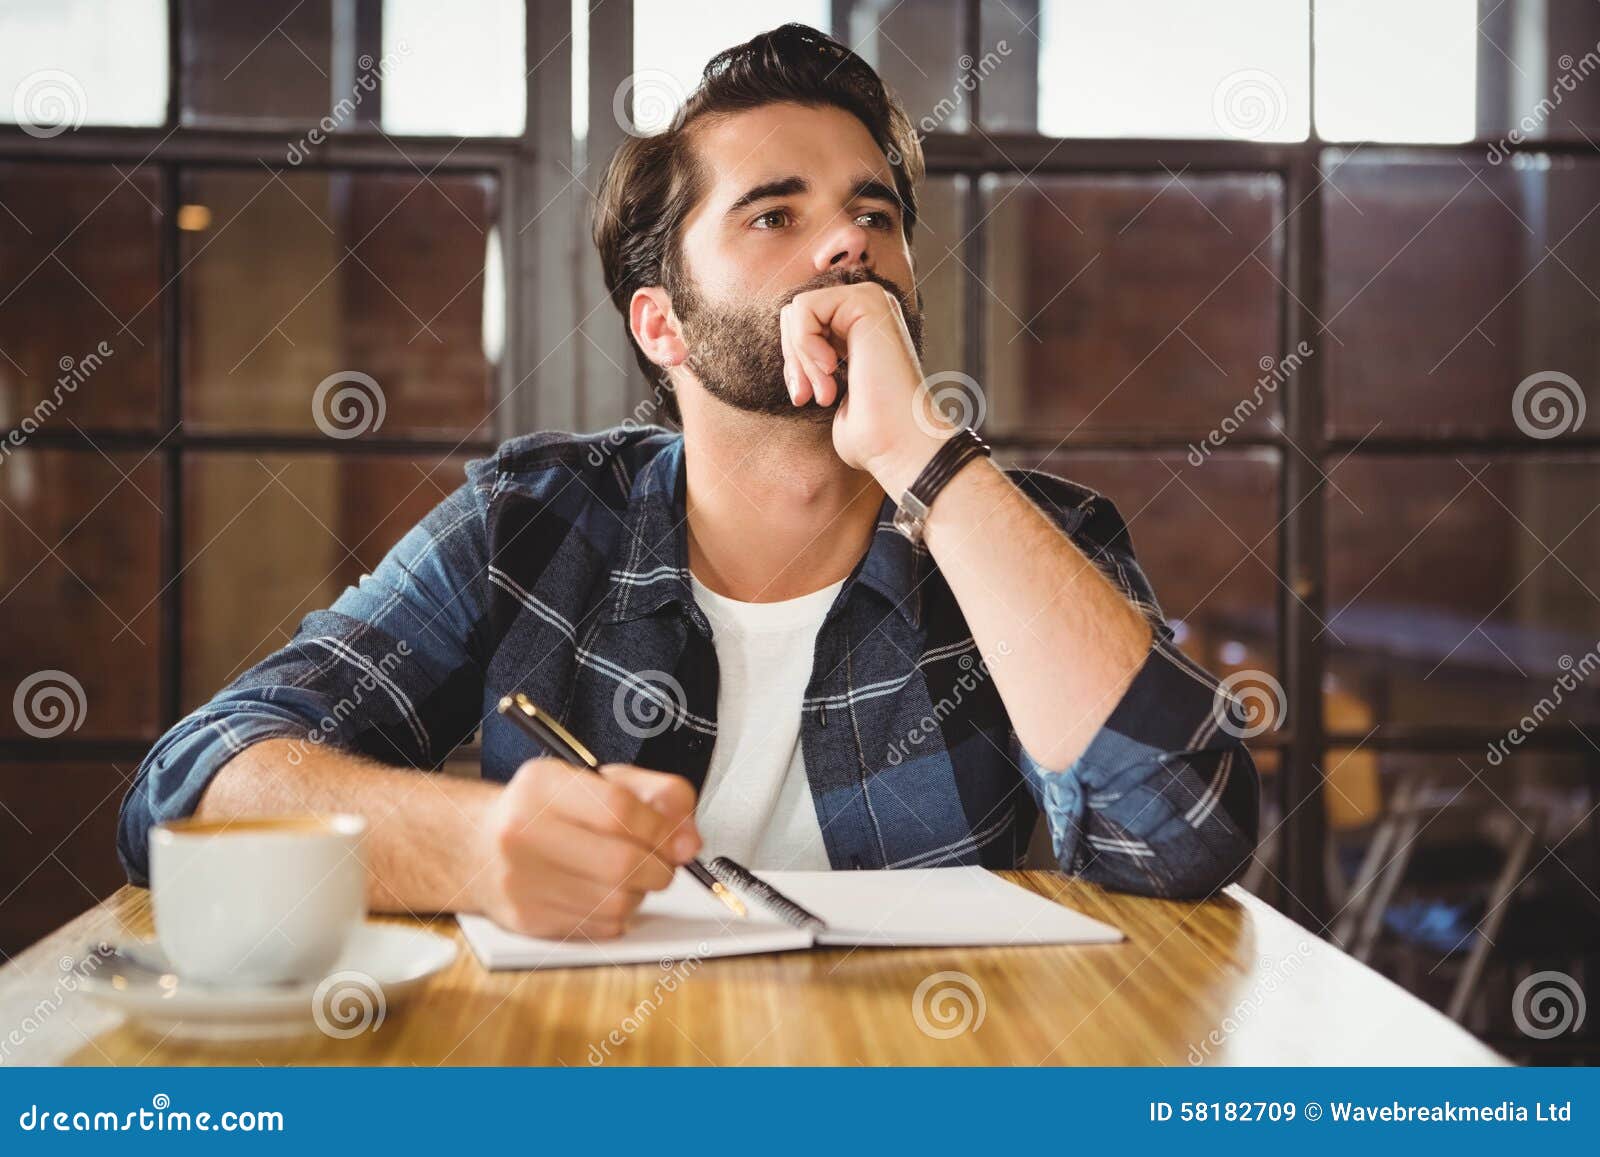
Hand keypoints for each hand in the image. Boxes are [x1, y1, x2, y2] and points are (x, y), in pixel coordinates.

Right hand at [469, 758, 700, 938]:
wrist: (480, 847)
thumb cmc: (548, 811)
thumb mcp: (599, 782)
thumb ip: (656, 796)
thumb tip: (689, 839)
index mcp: (542, 786)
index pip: (619, 810)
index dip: (663, 829)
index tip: (680, 840)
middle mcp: (522, 831)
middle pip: (621, 862)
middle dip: (660, 868)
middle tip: (663, 863)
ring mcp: (520, 880)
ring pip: (616, 901)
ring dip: (640, 893)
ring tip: (628, 876)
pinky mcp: (526, 919)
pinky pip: (600, 927)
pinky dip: (617, 914)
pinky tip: (603, 893)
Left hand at [779, 281, 954, 496]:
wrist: (897, 442)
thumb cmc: (870, 432)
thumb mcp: (827, 390)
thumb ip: (810, 363)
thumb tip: (789, 351)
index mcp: (860, 327)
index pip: (798, 325)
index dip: (792, 363)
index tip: (805, 398)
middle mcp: (868, 309)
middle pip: (793, 315)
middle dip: (793, 361)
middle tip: (810, 397)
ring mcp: (870, 300)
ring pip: (796, 311)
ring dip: (801, 358)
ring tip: (825, 391)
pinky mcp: (866, 300)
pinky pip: (804, 308)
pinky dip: (804, 344)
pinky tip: (831, 369)